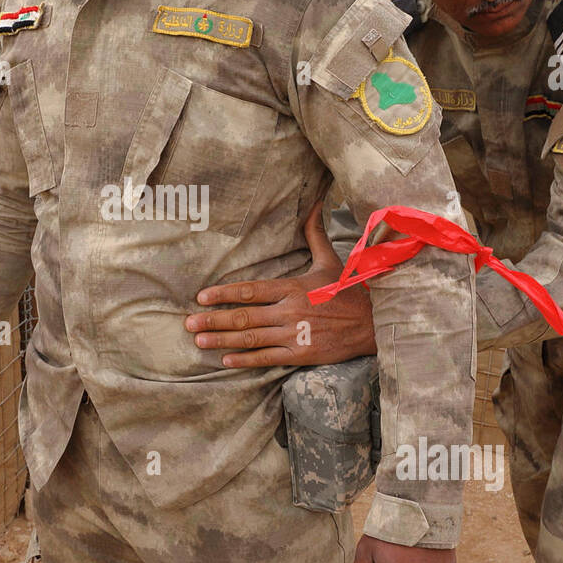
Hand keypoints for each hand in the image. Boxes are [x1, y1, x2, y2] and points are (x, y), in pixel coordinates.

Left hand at [184, 199, 375, 366]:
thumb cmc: (348, 290)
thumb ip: (314, 234)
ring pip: (251, 338)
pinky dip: (245, 359)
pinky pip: (268, 357)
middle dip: (213, 320)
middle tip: (189, 323)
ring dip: (222, 340)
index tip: (201, 297)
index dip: (223, 293)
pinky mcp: (302, 353)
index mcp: (292, 287)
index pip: (250, 290)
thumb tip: (315, 203)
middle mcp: (290, 311)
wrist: (374, 322)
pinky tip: (225, 360)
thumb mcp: (330, 260)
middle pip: (243, 316)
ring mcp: (295, 333)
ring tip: (199, 341)